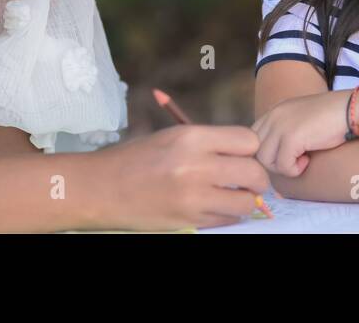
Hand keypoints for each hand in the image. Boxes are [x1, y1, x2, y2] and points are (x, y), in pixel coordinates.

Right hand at [92, 125, 270, 229]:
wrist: (101, 189)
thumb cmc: (136, 158)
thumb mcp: (172, 136)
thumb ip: (209, 142)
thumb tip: (246, 152)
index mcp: (192, 137)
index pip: (248, 140)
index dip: (250, 148)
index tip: (243, 154)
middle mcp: (196, 166)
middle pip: (254, 172)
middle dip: (256, 177)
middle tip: (248, 179)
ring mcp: (194, 198)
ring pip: (246, 202)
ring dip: (245, 200)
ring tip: (233, 195)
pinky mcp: (189, 222)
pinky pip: (227, 221)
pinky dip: (228, 216)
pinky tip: (215, 207)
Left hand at [251, 90, 352, 176]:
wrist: (348, 110)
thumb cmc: (329, 118)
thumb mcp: (299, 120)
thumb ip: (284, 132)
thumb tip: (274, 157)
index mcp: (274, 111)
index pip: (253, 138)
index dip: (267, 152)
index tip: (284, 157)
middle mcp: (273, 116)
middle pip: (256, 150)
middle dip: (273, 162)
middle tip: (294, 161)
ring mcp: (280, 126)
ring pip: (265, 160)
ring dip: (283, 167)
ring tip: (302, 160)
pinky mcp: (291, 137)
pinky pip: (283, 165)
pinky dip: (295, 169)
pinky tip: (308, 160)